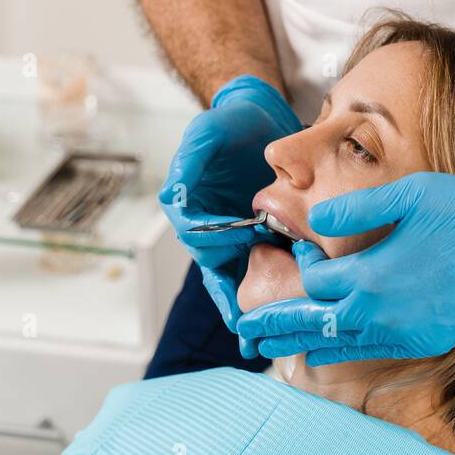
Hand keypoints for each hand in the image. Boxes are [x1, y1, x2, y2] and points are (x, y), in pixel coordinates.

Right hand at [158, 75, 301, 331]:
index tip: (240, 238)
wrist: (261, 115)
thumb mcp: (207, 131)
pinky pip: (260, 267)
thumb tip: (175, 198)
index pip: (196, 232)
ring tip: (255, 338)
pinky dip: (267, 291)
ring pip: (234, 276)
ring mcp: (234, 232)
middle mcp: (210, 224)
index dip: (214, 238)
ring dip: (244, 306)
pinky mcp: (261, 234)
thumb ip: (189, 160)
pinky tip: (279, 314)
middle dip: (229, 295)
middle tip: (245, 324)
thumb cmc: (229, 122)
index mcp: (190, 203)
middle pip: (214, 266)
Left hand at [236, 172, 454, 361]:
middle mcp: (383, 314)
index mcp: (373, 277)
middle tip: (246, 332)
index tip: (306, 249)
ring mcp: (404, 333)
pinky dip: (343, 350)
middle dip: (276, 327)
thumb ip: (356, 207)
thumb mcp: (408, 194)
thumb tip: (316, 218)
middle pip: (314, 326)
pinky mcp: (423, 341)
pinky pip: (370, 352)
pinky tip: (331, 349)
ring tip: (273, 348)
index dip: (305, 265)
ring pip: (340, 346)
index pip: (317, 283)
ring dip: (304, 343)